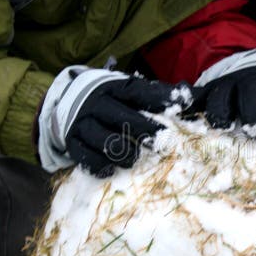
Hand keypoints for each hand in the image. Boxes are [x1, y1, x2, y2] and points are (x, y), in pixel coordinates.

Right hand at [38, 67, 191, 176]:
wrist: (69, 102)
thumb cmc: (112, 99)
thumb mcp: (129, 89)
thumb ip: (156, 94)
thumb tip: (186, 99)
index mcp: (113, 87)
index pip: (137, 91)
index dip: (159, 98)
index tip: (180, 106)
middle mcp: (96, 104)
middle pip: (122, 118)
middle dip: (145, 131)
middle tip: (161, 142)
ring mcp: (82, 124)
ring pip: (106, 141)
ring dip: (126, 153)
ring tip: (136, 157)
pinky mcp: (73, 143)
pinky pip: (88, 159)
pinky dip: (103, 166)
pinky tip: (113, 168)